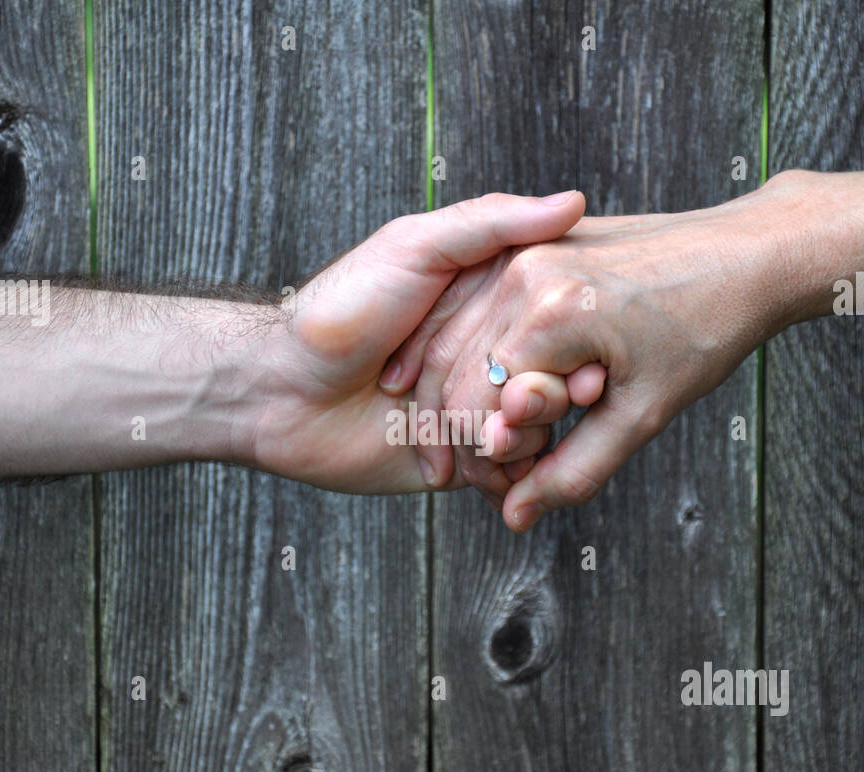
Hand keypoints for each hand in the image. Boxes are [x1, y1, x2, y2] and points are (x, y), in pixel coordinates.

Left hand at [243, 190, 587, 492]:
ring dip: (523, 437)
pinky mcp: (458, 459)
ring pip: (535, 429)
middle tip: (524, 402)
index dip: (571, 346)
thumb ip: (491, 223)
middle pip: (553, 379)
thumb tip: (575, 203)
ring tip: (490, 438)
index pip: (557, 322)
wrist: (279, 392)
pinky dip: (505, 476)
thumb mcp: (414, 247)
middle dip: (547, 397)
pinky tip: (483, 468)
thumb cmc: (339, 309)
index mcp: (487, 301)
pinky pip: (505, 473)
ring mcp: (474, 409)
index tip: (584, 365)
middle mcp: (486, 354)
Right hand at [382, 176, 818, 526]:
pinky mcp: (531, 246)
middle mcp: (526, 274)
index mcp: (553, 315)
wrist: (747, 254)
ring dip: (454, 392)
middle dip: (458, 431)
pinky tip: (479, 387)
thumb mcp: (643, 413)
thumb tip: (516, 515)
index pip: (475, 403)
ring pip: (454, 336)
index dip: (479, 457)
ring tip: (480, 439)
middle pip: (453, 369)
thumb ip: (574, 468)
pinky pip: (475, 306)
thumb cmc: (706, 330)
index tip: (497, 489)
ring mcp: (524, 253)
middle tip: (479, 475)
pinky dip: (468, 352)